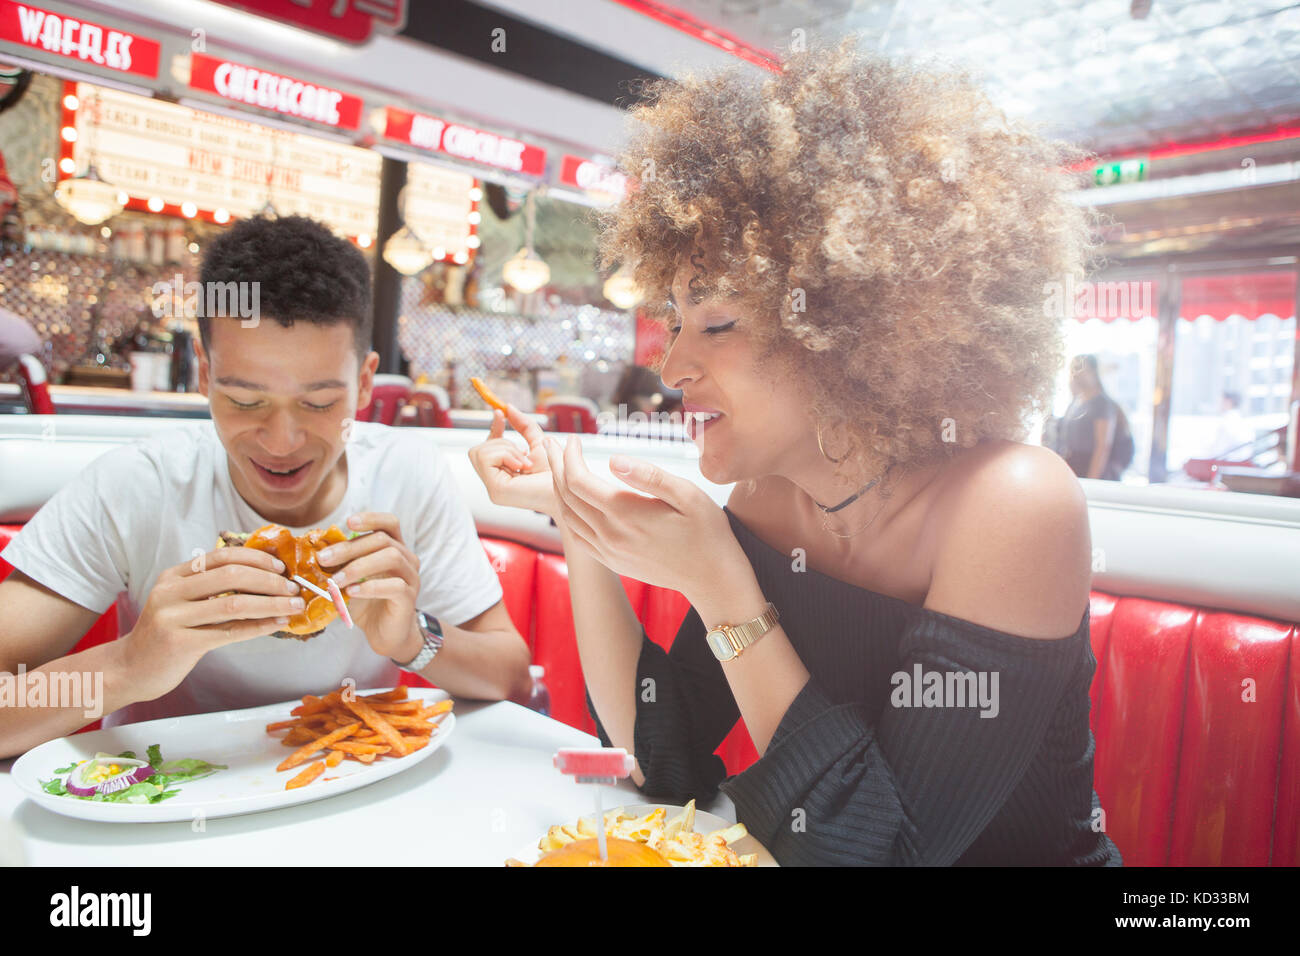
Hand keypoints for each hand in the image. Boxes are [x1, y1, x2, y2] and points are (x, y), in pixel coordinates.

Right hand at [122, 546, 305, 702]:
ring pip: (235, 604)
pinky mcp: (180, 643)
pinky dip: (259, 626)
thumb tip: (264, 579)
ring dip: (272, 604)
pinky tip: (277, 624)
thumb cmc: (166, 635)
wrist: (130, 670)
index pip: (222, 556)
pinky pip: (230, 632)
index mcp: (174, 576)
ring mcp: (173, 617)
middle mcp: (170, 592)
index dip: (256, 559)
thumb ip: (211, 589)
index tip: (280, 568)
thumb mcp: (181, 603)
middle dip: (270, 582)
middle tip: (294, 589)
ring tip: (294, 606)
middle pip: (232, 576)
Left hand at [317, 512, 420, 660]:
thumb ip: (340, 565)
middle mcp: (407, 559)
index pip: (390, 523)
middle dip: (350, 547)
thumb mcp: (350, 579)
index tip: (348, 523)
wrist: (386, 634)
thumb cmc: (367, 603)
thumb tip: (313, 551)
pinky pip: (394, 585)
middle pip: (383, 540)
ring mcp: (411, 577)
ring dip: (359, 566)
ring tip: (337, 580)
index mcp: (395, 548)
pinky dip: (370, 587)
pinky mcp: (409, 597)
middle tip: (323, 559)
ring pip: (391, 557)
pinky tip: (352, 593)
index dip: (371, 518)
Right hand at [467, 404, 555, 516]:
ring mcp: (493, 490)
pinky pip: (486, 458)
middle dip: (500, 443)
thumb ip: (524, 426)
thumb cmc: (559, 472)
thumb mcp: (540, 442)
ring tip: (525, 462)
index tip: (500, 413)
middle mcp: (494, 484)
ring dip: (506, 449)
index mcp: (503, 475)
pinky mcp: (495, 490)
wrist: (570, 490)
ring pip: (479, 452)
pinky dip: (505, 455)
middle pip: (477, 450)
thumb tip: (508, 407)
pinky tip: (522, 466)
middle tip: (523, 453)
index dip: (492, 429)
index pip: (486, 449)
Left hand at [547, 436, 746, 600]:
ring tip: (556, 466)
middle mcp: (610, 534)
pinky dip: (566, 513)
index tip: (574, 439)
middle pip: (567, 495)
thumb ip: (649, 476)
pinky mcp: (611, 561)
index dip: (569, 456)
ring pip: (567, 516)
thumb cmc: (706, 532)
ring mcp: (608, 551)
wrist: (712, 578)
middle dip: (556, 466)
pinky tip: (569, 502)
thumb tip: (613, 459)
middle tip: (552, 443)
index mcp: (625, 513)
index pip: (578, 480)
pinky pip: (576, 536)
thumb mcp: (688, 495)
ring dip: (557, 488)